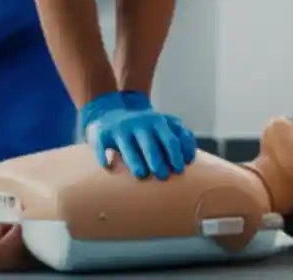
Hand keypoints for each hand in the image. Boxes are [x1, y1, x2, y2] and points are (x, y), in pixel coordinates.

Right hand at [80, 91, 196, 179]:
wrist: (111, 114)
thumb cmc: (144, 128)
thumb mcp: (163, 125)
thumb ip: (179, 135)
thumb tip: (190, 158)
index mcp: (158, 121)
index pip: (172, 139)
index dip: (177, 155)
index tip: (180, 170)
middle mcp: (140, 123)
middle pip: (151, 146)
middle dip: (159, 163)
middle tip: (163, 177)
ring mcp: (121, 128)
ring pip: (129, 149)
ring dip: (136, 164)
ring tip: (142, 175)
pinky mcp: (102, 134)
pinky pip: (103, 148)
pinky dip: (106, 159)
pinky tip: (109, 167)